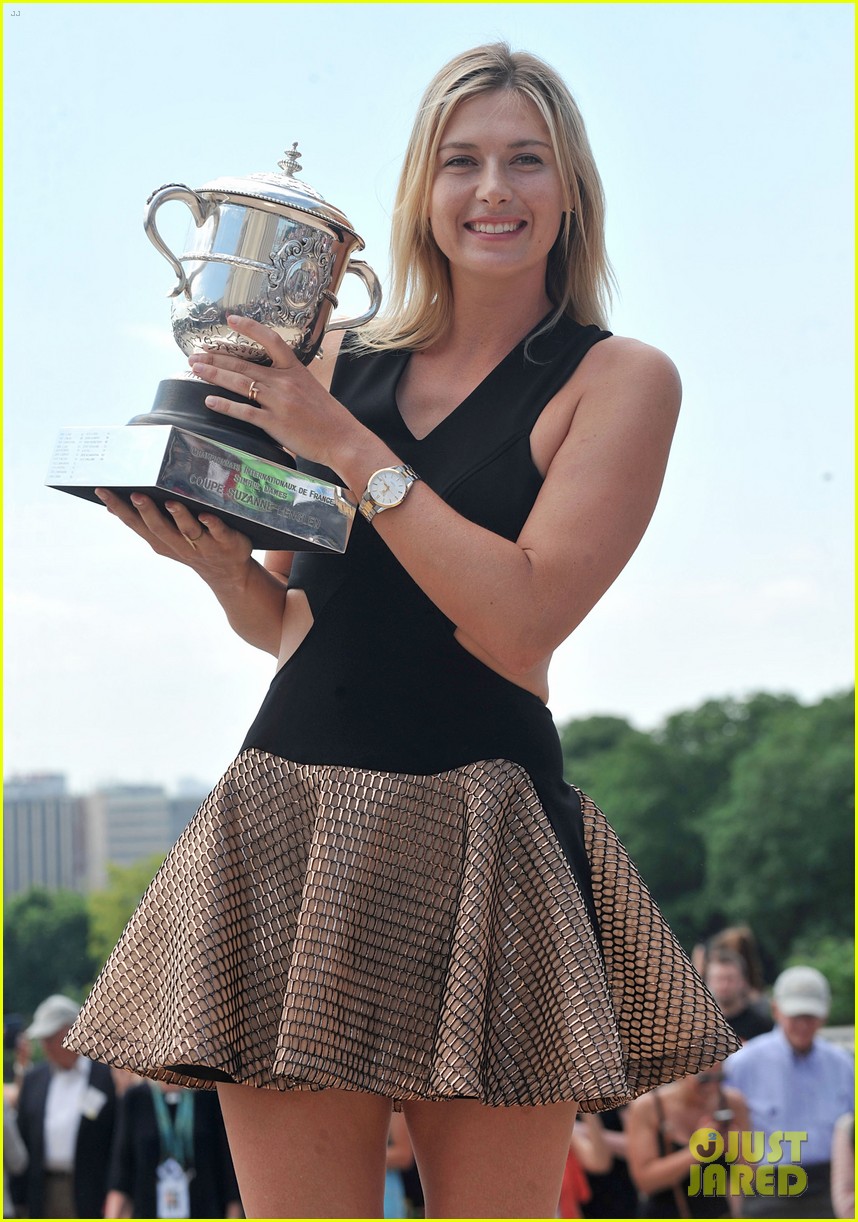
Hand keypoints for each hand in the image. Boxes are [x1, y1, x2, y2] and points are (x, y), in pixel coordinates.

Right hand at [94, 488, 251, 578]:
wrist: (228, 573)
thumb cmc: (191, 547)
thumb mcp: (165, 539)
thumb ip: (144, 524)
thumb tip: (111, 508)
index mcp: (161, 541)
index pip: (135, 524)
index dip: (119, 509)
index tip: (102, 491)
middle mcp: (179, 544)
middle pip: (160, 529)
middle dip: (147, 512)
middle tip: (136, 495)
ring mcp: (203, 545)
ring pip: (188, 531)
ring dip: (179, 517)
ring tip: (170, 503)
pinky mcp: (225, 542)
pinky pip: (218, 532)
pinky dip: (212, 524)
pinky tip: (206, 515)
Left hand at [188, 315, 355, 470]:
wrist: (341, 439)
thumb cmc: (328, 417)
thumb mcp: (310, 388)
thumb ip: (288, 380)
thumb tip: (266, 378)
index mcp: (295, 370)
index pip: (271, 340)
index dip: (250, 328)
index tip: (230, 320)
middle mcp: (284, 383)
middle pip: (244, 365)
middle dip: (216, 357)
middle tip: (195, 353)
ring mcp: (278, 402)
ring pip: (239, 384)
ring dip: (214, 375)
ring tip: (196, 369)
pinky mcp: (273, 423)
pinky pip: (244, 411)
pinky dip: (224, 405)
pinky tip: (209, 400)